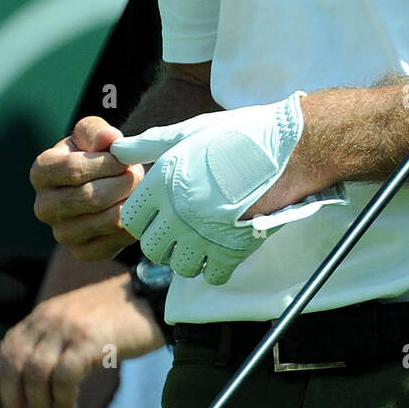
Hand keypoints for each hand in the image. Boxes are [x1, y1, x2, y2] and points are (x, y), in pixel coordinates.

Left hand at [0, 274, 165, 407]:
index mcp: (44, 313)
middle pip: (16, 366)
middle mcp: (51, 317)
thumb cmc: (117, 316)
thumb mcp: (76, 322)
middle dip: (14, 405)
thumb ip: (51, 341)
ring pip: (36, 376)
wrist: (153, 297)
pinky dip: (63, 402)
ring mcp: (69, 327)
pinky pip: (64, 379)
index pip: (7, 348)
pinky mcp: (90, 340)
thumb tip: (27, 379)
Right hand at [30, 117, 144, 259]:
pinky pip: (114, 241)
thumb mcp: (91, 133)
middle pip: (92, 197)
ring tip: (137, 189)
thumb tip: (107, 138)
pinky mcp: (82, 252)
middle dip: (123, 183)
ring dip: (131, 202)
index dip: (107, 163)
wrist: (102, 183)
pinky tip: (133, 209)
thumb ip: (96, 131)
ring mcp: (61, 233)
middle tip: (137, 174)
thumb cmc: (93, 153)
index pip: (74, 169)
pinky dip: (132, 224)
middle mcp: (44, 207)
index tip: (124, 159)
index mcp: (41, 172)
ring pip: (107, 220)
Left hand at [110, 94, 305, 285]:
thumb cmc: (241, 133)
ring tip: (205, 236)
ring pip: (180, 266)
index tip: (161, 211)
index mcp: (164, 181)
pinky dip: (217, 266)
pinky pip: (212, 276)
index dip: (145, 217)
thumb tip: (118, 151)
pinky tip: (225, 245)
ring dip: (190, 256)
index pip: (131, 219)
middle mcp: (178, 211)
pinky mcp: (233, 249)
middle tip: (184, 225)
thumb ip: (151, 144)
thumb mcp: (191, 131)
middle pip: (152, 248)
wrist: (291, 146)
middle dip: (165, 240)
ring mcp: (205, 234)